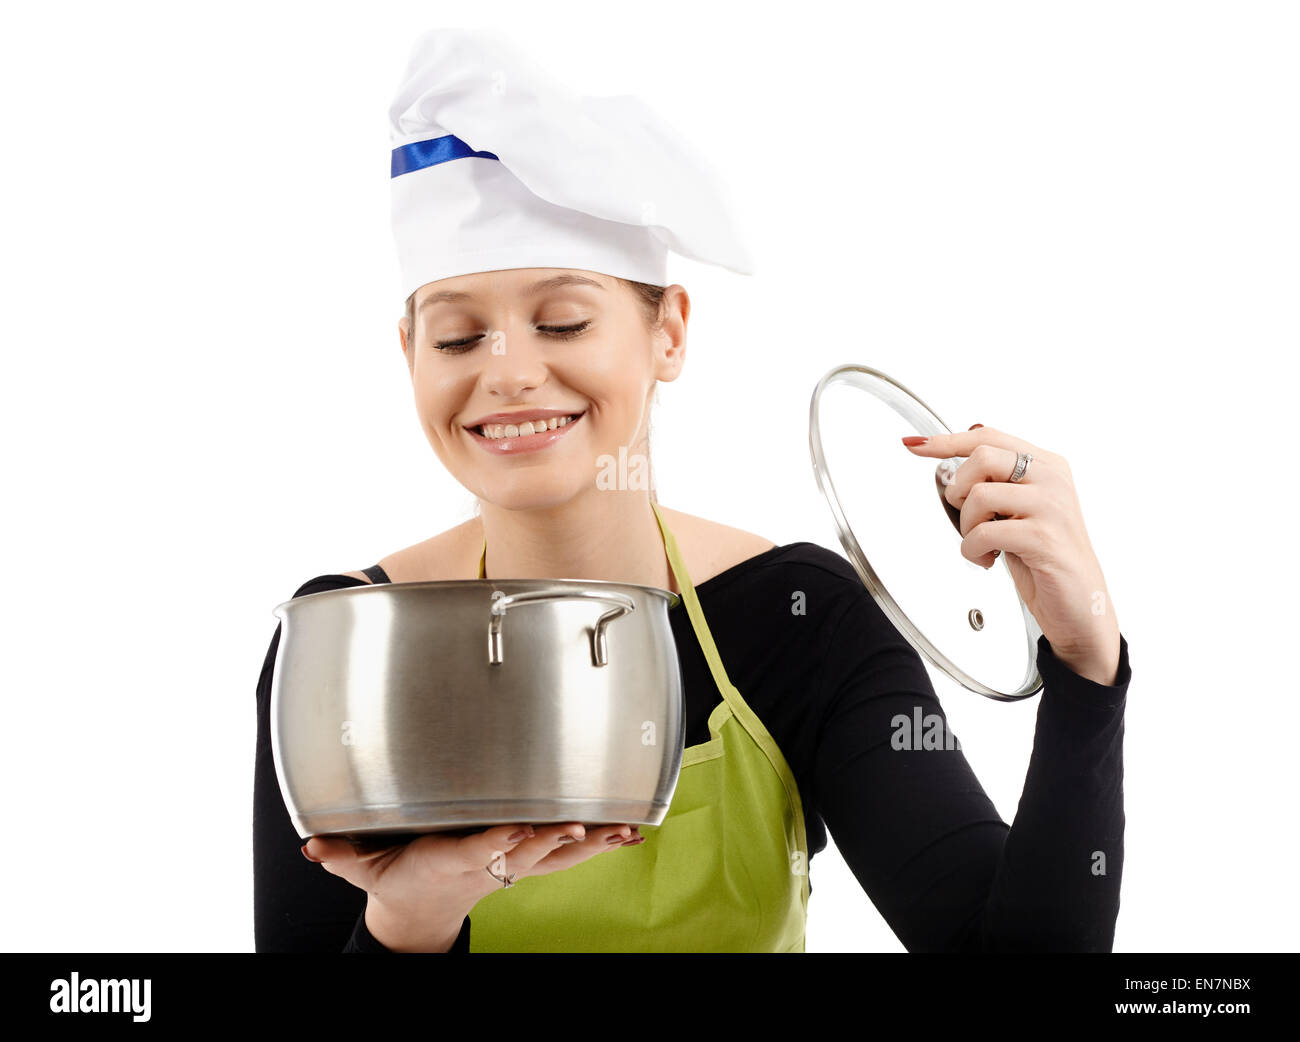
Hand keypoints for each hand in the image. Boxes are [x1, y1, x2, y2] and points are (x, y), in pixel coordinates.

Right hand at [301, 821, 642, 950]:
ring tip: (621, 832)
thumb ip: (342, 853)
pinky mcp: (519, 860)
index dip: (499, 841)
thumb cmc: (398, 878)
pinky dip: (592, 844)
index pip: (476, 849)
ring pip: (552, 855)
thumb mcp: (364, 870)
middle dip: (553, 840)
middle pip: (524, 852)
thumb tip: (311, 846)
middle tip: (583, 826)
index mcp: (448, 861)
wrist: (421, 910)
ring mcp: (505, 864)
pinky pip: (561, 855)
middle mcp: (484, 864)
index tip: (519, 829)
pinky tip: (622, 832)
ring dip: (586, 845)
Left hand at [902, 425, 1121, 685]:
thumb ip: (996, 484)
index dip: (946, 441)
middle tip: (967, 515)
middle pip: (982, 456)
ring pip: (980, 495)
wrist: (1080, 605)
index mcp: (1047, 465)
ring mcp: (1051, 506)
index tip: (916, 445)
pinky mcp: (1043, 537)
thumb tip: (955, 458)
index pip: (989, 437)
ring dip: (967, 526)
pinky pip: (984, 532)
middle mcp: (1052, 479)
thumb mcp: (1018, 511)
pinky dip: (973, 549)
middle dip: (959, 488)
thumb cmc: (1045, 558)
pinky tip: (987, 559)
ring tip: (981, 544)